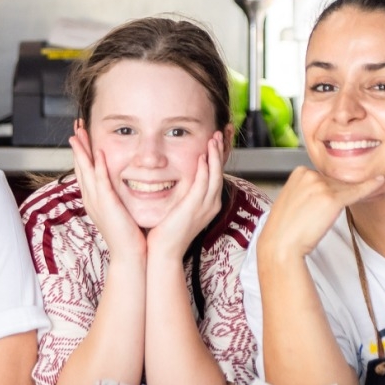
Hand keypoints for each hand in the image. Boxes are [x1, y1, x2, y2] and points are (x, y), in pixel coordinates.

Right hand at [70, 125, 146, 263]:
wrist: (130, 255)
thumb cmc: (129, 235)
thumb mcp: (120, 210)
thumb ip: (119, 196)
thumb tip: (125, 184)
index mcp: (94, 200)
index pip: (85, 171)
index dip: (82, 152)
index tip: (81, 135)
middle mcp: (91, 199)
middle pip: (80, 167)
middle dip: (78, 146)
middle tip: (76, 126)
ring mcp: (96, 202)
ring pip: (85, 171)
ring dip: (82, 150)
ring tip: (79, 132)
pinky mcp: (107, 205)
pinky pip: (100, 181)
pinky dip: (98, 166)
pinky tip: (97, 152)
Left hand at [145, 135, 226, 265]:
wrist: (164, 252)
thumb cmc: (167, 232)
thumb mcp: (179, 209)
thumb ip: (183, 194)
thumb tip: (177, 179)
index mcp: (209, 204)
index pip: (216, 175)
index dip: (217, 157)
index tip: (215, 141)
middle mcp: (211, 204)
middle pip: (220, 171)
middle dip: (220, 151)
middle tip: (219, 133)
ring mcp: (205, 206)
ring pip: (214, 174)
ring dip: (214, 154)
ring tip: (214, 138)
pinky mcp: (194, 206)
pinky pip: (203, 182)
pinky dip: (204, 168)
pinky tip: (202, 155)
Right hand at [254, 166, 384, 266]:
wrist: (281, 245)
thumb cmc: (287, 229)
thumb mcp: (295, 201)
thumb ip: (311, 191)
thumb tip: (331, 192)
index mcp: (300, 172)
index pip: (329, 176)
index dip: (345, 184)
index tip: (360, 187)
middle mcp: (309, 174)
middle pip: (341, 180)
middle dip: (358, 186)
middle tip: (380, 186)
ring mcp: (320, 185)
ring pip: (350, 186)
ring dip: (369, 188)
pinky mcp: (331, 198)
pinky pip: (356, 191)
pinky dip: (371, 187)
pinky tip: (383, 183)